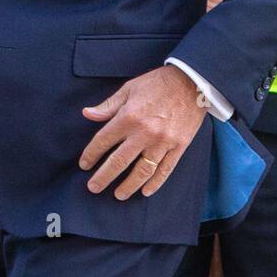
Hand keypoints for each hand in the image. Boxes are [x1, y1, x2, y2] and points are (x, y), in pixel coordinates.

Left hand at [79, 64, 206, 198]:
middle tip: (93, 187)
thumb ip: (108, 106)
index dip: (91, 154)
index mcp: (129, 116)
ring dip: (128, 185)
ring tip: (118, 195)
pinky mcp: (179, 146)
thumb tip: (87, 114)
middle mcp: (144, 132)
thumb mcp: (129, 89)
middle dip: (104, 177)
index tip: (84, 164)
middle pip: (119, 161)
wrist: (192, 81)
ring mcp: (163, 141)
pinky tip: (145, 191)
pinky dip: (155, 183)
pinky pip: (165, 169)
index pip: (103, 141)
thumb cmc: (158, 83)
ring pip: (142, 171)